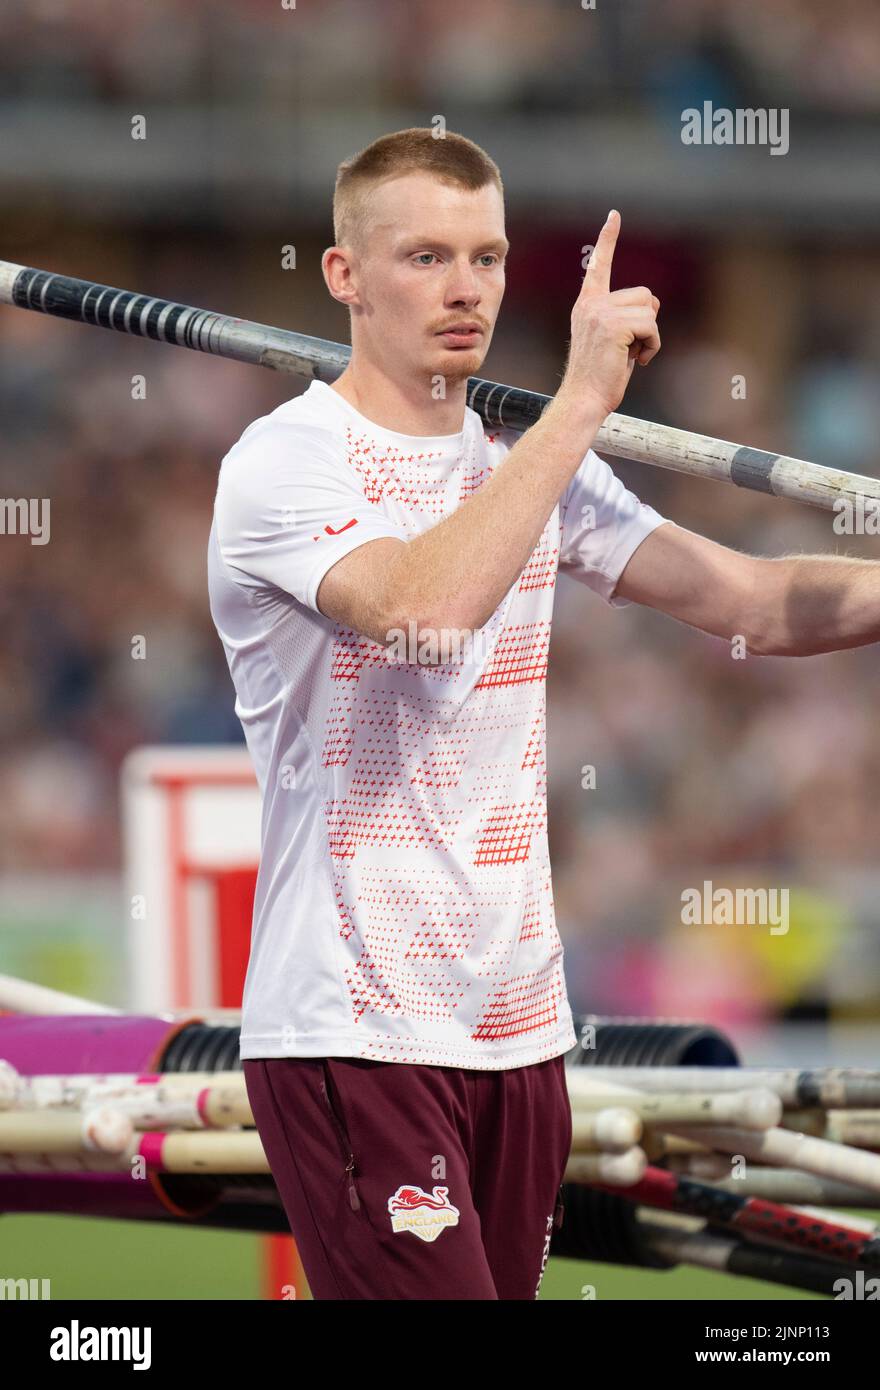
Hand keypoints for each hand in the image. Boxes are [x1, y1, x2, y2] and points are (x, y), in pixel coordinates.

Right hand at [557, 210, 660, 420]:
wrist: (583, 400)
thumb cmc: (599, 378)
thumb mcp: (612, 341)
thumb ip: (627, 317)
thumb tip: (653, 301)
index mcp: (586, 305)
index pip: (599, 266)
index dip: (608, 239)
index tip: (614, 216)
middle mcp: (590, 304)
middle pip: (643, 294)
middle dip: (647, 322)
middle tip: (631, 349)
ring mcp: (600, 313)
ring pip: (649, 309)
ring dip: (650, 336)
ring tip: (632, 356)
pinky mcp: (613, 325)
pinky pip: (651, 325)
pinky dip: (653, 345)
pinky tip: (637, 361)